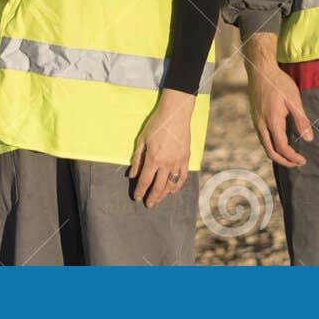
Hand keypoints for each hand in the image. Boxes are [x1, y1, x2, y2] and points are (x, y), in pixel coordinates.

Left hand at [129, 90, 193, 207]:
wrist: (175, 114)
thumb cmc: (156, 125)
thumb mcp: (142, 140)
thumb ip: (137, 159)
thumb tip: (132, 175)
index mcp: (153, 158)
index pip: (145, 181)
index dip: (140, 191)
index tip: (137, 198)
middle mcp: (166, 163)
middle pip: (158, 187)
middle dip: (152, 197)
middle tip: (148, 204)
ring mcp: (178, 162)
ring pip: (171, 185)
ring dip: (164, 194)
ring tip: (158, 199)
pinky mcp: (186, 159)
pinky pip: (182, 177)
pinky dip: (177, 186)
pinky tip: (172, 190)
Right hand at [242, 33, 312, 166]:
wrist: (260, 70)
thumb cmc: (278, 83)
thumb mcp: (294, 100)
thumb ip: (301, 120)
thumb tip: (309, 139)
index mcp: (272, 121)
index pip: (282, 147)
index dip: (292, 157)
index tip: (302, 160)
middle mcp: (261, 124)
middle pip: (270, 151)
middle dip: (284, 161)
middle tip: (297, 163)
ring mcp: (256, 121)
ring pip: (264, 145)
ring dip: (277, 154)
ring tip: (290, 155)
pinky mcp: (255, 118)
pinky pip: (262, 138)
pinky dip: (271, 145)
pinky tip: (280, 141)